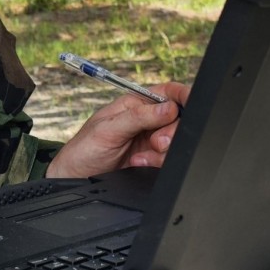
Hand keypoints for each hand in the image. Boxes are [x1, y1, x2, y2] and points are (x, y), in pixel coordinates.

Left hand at [45, 81, 190, 179]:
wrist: (78, 176)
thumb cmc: (85, 147)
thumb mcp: (109, 128)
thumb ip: (139, 117)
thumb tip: (169, 108)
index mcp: (136, 103)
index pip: (167, 93)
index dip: (183, 96)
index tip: (191, 103)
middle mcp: (147, 119)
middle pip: (178, 119)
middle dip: (170, 132)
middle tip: (156, 143)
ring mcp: (151, 139)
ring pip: (176, 141)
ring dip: (163, 152)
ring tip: (141, 157)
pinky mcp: (153, 158)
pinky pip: (169, 159)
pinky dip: (158, 163)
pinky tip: (140, 163)